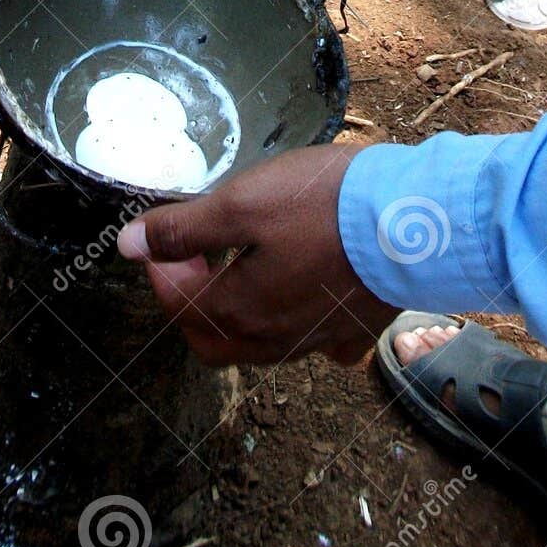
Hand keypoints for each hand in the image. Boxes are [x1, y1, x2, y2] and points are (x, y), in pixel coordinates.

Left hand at [117, 144, 396, 366]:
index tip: (159, 236)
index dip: (160, 268)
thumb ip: (182, 228)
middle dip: (190, 301)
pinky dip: (292, 322)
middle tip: (189, 257)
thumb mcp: (241, 203)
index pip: (178, 302)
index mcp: (240, 312)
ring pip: (258, 343)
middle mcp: (274, 341)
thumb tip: (128, 245)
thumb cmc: (326, 207)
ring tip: (239, 264)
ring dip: (235, 311)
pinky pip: (311, 340)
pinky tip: (299, 293)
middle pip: (213, 338)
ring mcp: (317, 342)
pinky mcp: (354, 331)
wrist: (418, 222)